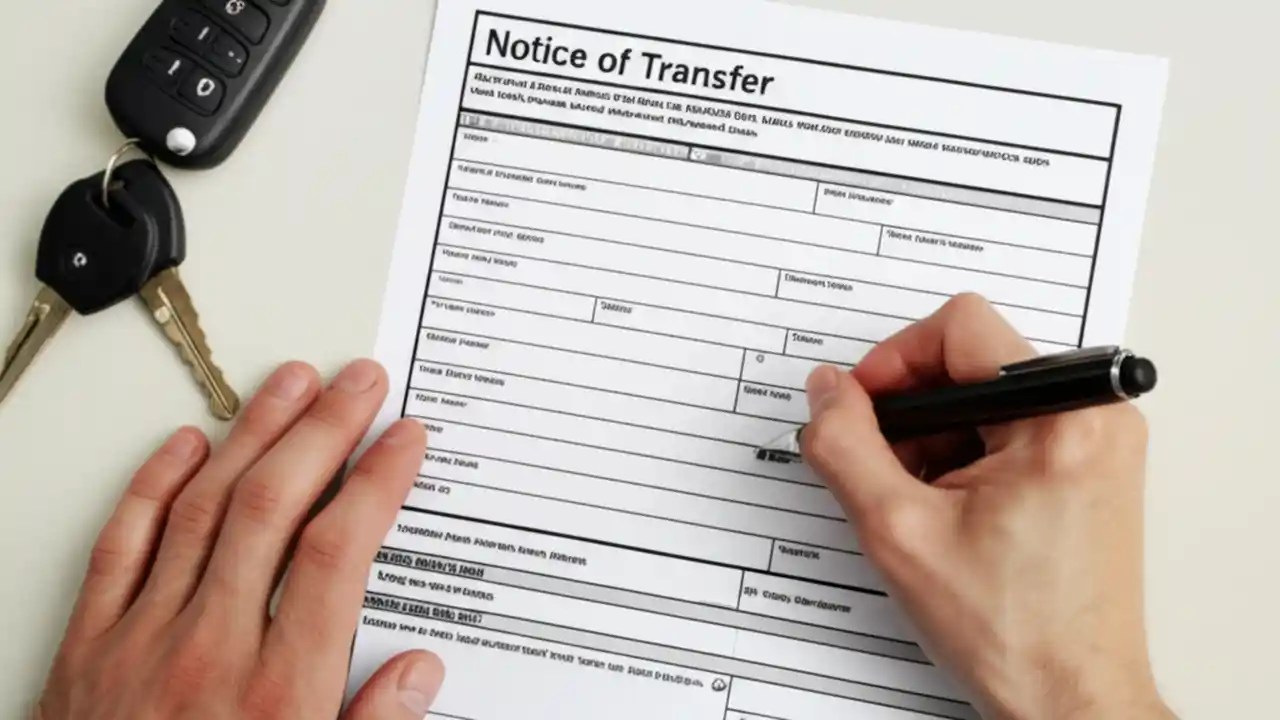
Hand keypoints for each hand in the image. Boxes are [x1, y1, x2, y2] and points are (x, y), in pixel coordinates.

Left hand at [35, 360, 443, 719]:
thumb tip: (416, 672)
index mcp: (280, 691)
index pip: (340, 552)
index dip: (377, 482)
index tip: (403, 440)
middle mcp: (211, 651)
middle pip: (275, 508)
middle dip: (324, 430)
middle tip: (356, 384)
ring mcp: (142, 640)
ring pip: (202, 508)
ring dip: (251, 435)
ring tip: (287, 386)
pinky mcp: (88, 646)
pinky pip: (120, 547)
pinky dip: (151, 488)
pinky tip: (185, 447)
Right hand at [802, 295, 1174, 719]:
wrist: (1070, 698)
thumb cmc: (1012, 632)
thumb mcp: (897, 531)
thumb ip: (845, 446)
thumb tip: (827, 392)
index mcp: (1062, 418)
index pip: (959, 326)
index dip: (892, 361)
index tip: (863, 410)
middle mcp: (1095, 416)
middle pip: (972, 359)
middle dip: (913, 412)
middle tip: (890, 473)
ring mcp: (1099, 442)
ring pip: (987, 397)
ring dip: (936, 439)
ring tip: (924, 504)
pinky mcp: (1090, 466)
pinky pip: (1011, 428)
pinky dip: (966, 457)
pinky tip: (952, 511)